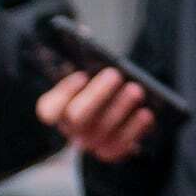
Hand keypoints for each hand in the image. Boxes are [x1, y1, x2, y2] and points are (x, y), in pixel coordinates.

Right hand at [36, 65, 153, 163]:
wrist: (118, 107)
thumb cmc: (101, 84)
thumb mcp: (91, 72)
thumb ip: (88, 62)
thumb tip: (91, 44)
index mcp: (58, 109)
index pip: (49, 109)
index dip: (65, 92)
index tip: (82, 75)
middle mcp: (71, 129)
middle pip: (78, 117)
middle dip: (98, 94)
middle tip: (115, 74)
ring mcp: (90, 142)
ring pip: (103, 129)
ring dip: (121, 107)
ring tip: (136, 89)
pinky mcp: (110, 152)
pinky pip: (122, 144)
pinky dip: (135, 128)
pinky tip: (146, 112)